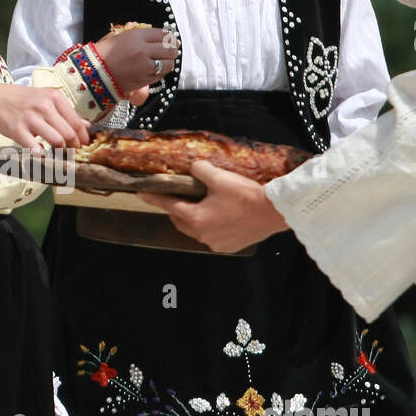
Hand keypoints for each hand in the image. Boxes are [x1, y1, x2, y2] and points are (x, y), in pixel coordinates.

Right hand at [0, 81, 90, 150]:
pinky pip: (36, 148)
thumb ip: (65, 111)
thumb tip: (86, 125)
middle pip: (69, 134)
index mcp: (54, 97)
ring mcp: (31, 119)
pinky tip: (42, 155)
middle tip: (72, 153)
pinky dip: (42, 155)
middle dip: (74, 147)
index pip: (76, 122)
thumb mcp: (45, 98)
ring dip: (61, 152)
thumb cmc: (21, 99)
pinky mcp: (18, 131)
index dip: (83, 137)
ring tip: (59, 155)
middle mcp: (44, 107)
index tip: (83, 145)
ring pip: (56, 141)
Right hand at [92, 26, 176, 93]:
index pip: (162, 34)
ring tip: (165, 61)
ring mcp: (144, 67)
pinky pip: (160, 75)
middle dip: (173, 49)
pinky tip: (157, 70)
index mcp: (135, 37)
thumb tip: (148, 30)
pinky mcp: (143, 80)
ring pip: (168, 63)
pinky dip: (161, 72)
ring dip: (168, 62)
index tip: (171, 39)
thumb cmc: (102, 54)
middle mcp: (142, 51)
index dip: (169, 37)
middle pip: (169, 49)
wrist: (92, 75)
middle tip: (173, 50)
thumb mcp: (117, 37)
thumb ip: (135, 32)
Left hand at [138, 160, 288, 252]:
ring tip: (203, 205)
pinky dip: (211, 227)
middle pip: (181, 221)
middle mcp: (202, 235)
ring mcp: (215, 243)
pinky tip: (220, 217)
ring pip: (196, 231)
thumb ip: (200, 171)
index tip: (142, 194)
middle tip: (180, 197)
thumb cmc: (246, 195)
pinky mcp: (229, 247)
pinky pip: (212, 237)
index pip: (169, 205)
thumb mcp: (219, 177)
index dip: (155, 198)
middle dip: (177, 209)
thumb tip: (194, 168)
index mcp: (196, 218)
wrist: (274, 212)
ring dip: (194, 219)